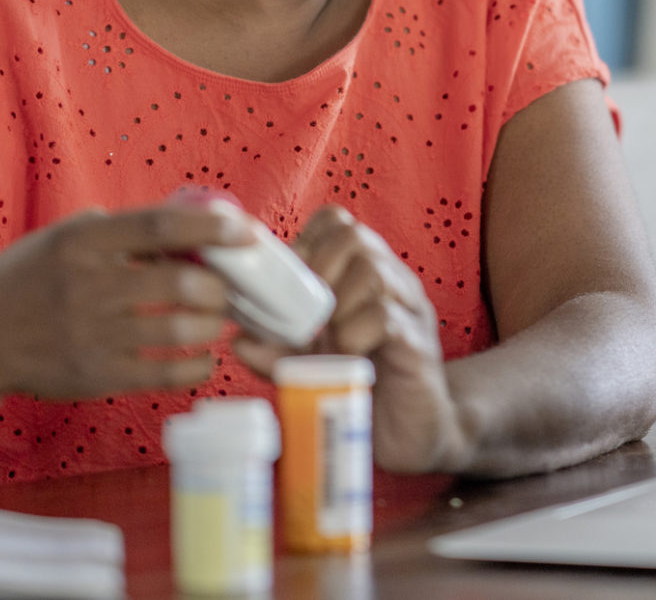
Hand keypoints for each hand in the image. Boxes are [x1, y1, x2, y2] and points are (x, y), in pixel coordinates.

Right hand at [0, 197, 254, 401]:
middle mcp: (88, 285)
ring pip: (179, 328)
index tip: (245, 230)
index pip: (160, 225)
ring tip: (217, 318)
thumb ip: (121, 231)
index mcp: (82, 240)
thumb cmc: (31, 278)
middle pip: (181, 281)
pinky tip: (202, 355)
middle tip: (230, 286)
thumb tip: (192, 222)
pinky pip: (165, 373)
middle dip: (219, 285)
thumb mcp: (65, 237)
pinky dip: (197, 365)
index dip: (211, 226)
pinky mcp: (96, 376)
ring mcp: (92, 334)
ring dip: (212, 324)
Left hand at [232, 206, 468, 473]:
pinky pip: (386, 316)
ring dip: (336, 304)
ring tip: (328, 338)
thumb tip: (238, 338)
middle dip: (318, 269)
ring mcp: (409, 309)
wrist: (413, 433)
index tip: (289, 283)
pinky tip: (346, 354)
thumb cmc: (363, 385)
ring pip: (372, 270)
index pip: (337, 221)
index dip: (305, 242)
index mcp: (365, 274)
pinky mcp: (417, 343)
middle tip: (307, 313)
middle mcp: (391, 281)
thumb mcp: (310, 363)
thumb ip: (277, 349)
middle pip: (354, 235)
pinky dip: (354, 333)